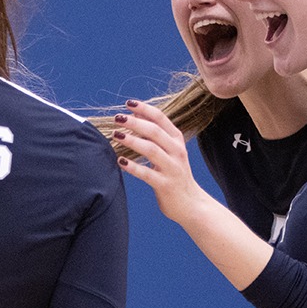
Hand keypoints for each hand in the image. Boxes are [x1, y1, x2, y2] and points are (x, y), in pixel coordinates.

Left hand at [112, 99, 208, 225]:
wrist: (191, 204)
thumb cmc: (174, 174)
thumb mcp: (170, 152)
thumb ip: (156, 136)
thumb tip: (135, 115)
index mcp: (177, 140)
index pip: (161, 119)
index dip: (144, 109)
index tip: (128, 103)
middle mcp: (177, 152)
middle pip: (154, 131)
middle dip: (134, 122)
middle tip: (117, 118)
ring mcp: (172, 168)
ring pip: (151, 150)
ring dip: (132, 141)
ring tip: (115, 135)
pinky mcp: (165, 185)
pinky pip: (147, 174)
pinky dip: (133, 166)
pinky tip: (120, 161)